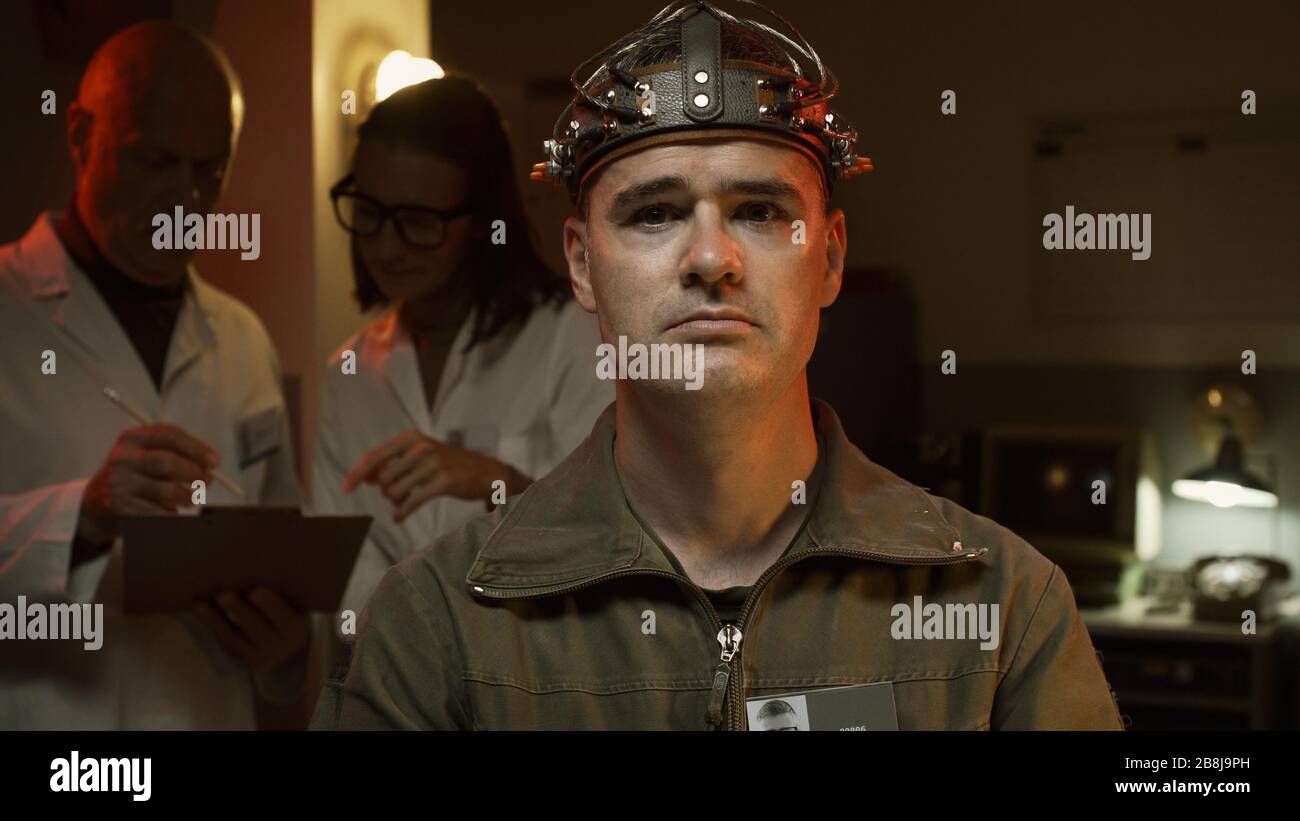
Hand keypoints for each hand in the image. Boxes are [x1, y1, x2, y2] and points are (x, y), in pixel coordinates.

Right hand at [79, 423, 217, 542]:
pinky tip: (174, 511)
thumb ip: (175, 452)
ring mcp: (119, 484)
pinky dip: (174, 512)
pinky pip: (160, 511)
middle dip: (195, 473)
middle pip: (169, 463)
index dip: (197, 448)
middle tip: (208, 482)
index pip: (169, 435)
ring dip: (189, 496)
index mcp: (131, 438)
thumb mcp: (145, 453)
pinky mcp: (121, 508)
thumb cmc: (136, 473)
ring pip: (168, 491)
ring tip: (193, 498)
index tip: (215, 462)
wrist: (96, 501)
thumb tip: (210, 464)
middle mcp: (122, 458)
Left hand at [195, 588, 309, 673]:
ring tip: (201, 604)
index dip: (270, 605)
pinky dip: (212, 627)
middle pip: (256, 627)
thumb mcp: (291, 604)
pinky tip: (201, 611)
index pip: (283, 617)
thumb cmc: (286, 610)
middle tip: (223, 594)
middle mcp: (278, 645)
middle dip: (238, 610)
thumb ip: (279, 590)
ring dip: (215, 620)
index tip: (256, 591)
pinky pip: (224, 643)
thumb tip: (254, 565)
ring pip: (234, 638)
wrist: (285, 644)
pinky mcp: (240, 660)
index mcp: (295, 628)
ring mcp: (258, 657)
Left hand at [342, 430, 522, 521]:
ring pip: (396, 491)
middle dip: (385, 491)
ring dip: (395, 501)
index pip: (375, 456)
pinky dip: (402, 512)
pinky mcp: (444, 482)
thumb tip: (365, 478)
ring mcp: (434, 464)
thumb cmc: (448, 464)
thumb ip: (393, 464)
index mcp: (412, 438)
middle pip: (384, 478)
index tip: (346, 488)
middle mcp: (421, 448)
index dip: (357, 473)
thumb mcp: (420, 455)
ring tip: (403, 502)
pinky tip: (399, 517)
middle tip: (396, 494)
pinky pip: (412, 502)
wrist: (485, 471)